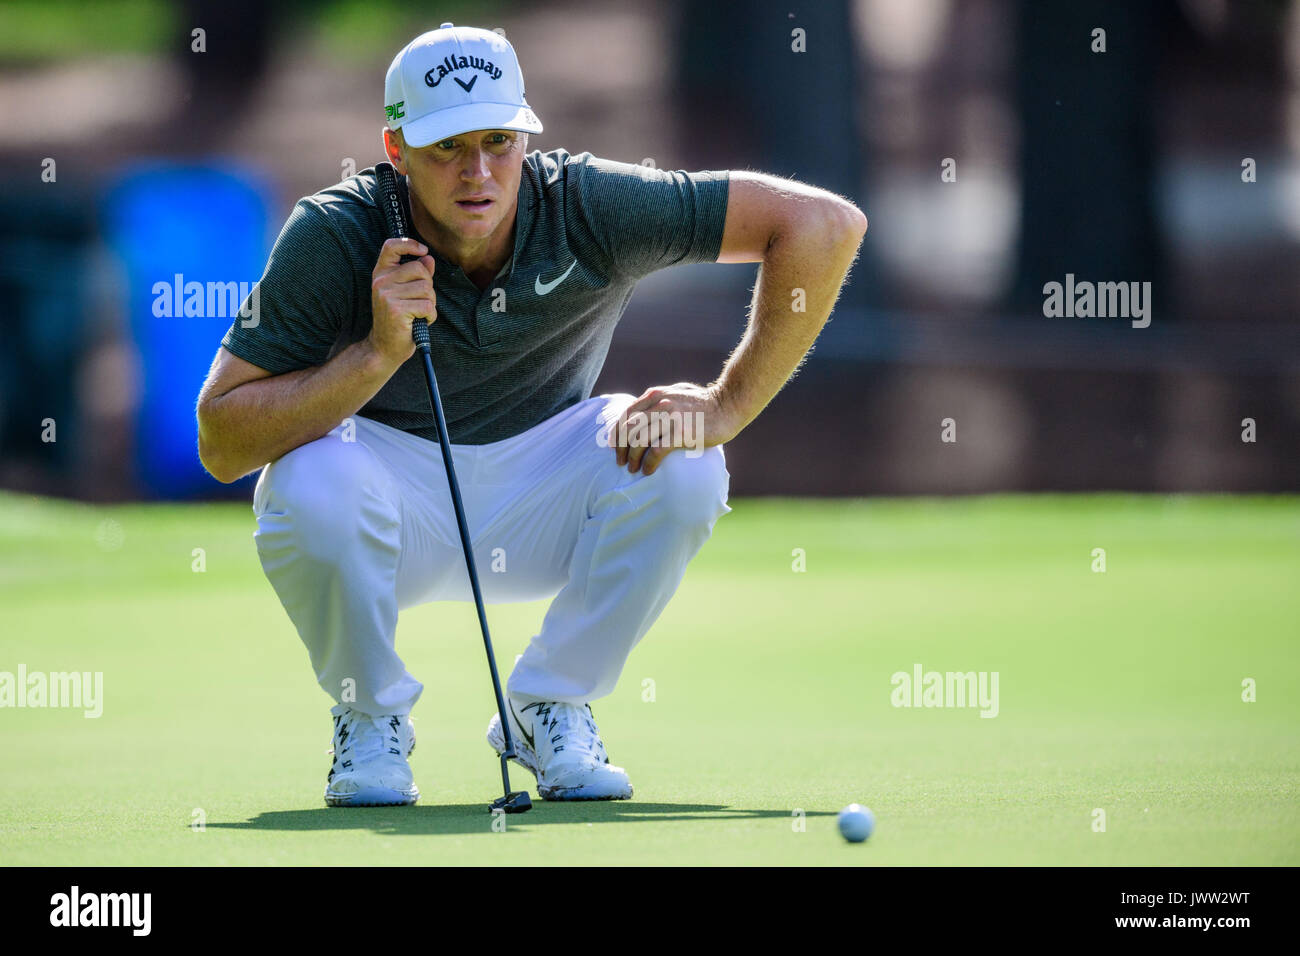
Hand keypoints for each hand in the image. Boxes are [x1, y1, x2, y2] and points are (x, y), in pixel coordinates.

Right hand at [368, 238, 435, 367]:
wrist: (384, 348)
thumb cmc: (398, 320)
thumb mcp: (405, 293)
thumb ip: (417, 275)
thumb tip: (428, 257)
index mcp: (381, 273)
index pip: (391, 246)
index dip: (409, 244)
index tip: (423, 250)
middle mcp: (381, 281)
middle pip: (420, 269)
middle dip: (428, 287)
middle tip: (420, 303)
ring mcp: (386, 295)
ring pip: (427, 289)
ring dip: (430, 304)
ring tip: (419, 314)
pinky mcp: (396, 310)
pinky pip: (428, 306)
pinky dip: (430, 316)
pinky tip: (420, 322)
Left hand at [611, 382, 740, 475]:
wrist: (728, 405)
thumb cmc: (705, 402)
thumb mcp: (677, 393)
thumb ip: (659, 400)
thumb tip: (644, 411)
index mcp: (655, 395)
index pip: (626, 415)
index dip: (617, 433)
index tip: (614, 447)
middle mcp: (659, 404)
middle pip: (629, 429)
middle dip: (621, 448)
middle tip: (620, 462)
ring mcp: (670, 418)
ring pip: (639, 441)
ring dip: (632, 458)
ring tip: (632, 469)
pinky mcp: (681, 433)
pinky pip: (656, 451)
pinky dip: (648, 463)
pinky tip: (648, 471)